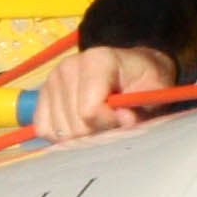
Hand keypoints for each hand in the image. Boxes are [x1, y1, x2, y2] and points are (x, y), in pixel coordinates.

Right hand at [36, 44, 175, 139]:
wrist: (131, 70)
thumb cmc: (145, 80)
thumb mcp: (155, 88)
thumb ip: (142, 104)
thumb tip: (124, 120)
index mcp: (96, 60)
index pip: (90, 110)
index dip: (110, 123)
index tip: (127, 118)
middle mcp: (68, 67)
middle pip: (75, 125)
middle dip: (98, 132)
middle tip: (115, 122)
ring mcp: (51, 81)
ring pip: (60, 132)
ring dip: (83, 136)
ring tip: (100, 121)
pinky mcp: (42, 96)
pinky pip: (45, 130)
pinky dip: (64, 136)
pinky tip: (82, 125)